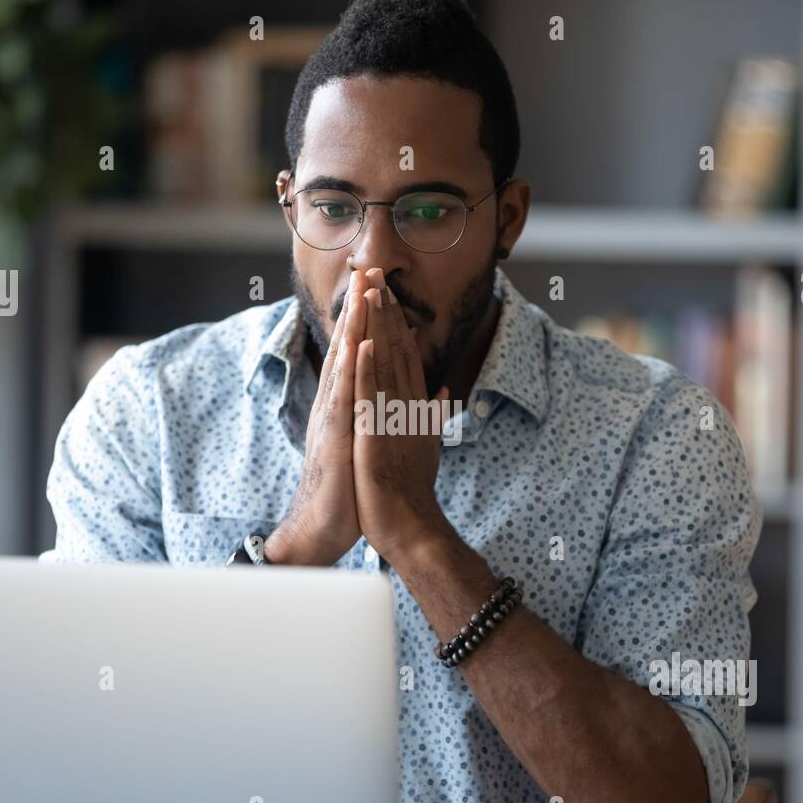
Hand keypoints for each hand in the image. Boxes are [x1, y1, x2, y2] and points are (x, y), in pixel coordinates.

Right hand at [266, 270, 370, 564]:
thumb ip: (370, 415)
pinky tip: (357, 345)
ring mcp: (331, 418)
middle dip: (358, 309)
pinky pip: (343, 398)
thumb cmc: (345, 487)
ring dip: (352, 328)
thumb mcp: (361, 443)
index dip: (366, 319)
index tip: (378, 286)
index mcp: (343, 404)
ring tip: (363, 293)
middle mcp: (333, 404)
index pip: (355, 353)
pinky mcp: (334, 438)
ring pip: (342, 365)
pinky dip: (350, 370)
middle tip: (369, 269)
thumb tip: (383, 396)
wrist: (321, 526)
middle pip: (345, 348)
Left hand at [351, 270, 452, 563]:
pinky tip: (361, 344)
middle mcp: (407, 408)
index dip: (397, 324)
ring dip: (377, 329)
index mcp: (415, 408)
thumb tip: (441, 391)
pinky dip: (366, 371)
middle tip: (377, 276)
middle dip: (386, 313)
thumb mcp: (427, 445)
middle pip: (397, 352)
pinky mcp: (376, 438)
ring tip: (371, 295)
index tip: (388, 294)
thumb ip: (432, 415)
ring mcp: (393, 421)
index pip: (406, 357)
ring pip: (384, 366)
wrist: (411, 526)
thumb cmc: (413, 490)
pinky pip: (370, 399)